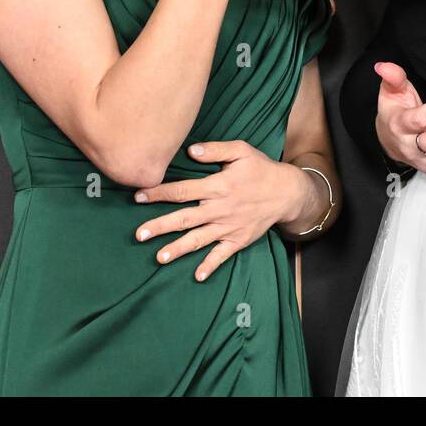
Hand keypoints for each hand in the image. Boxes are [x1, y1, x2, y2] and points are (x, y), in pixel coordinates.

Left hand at [132, 140, 305, 280]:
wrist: (287, 192)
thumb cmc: (261, 169)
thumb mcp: (242, 151)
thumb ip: (216, 149)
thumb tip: (191, 150)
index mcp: (218, 186)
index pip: (183, 191)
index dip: (159, 193)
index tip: (138, 196)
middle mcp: (220, 209)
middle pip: (185, 219)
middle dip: (161, 226)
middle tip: (139, 234)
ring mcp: (229, 227)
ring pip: (199, 239)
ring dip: (178, 249)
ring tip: (159, 257)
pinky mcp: (239, 240)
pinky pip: (222, 255)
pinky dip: (210, 266)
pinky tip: (198, 276)